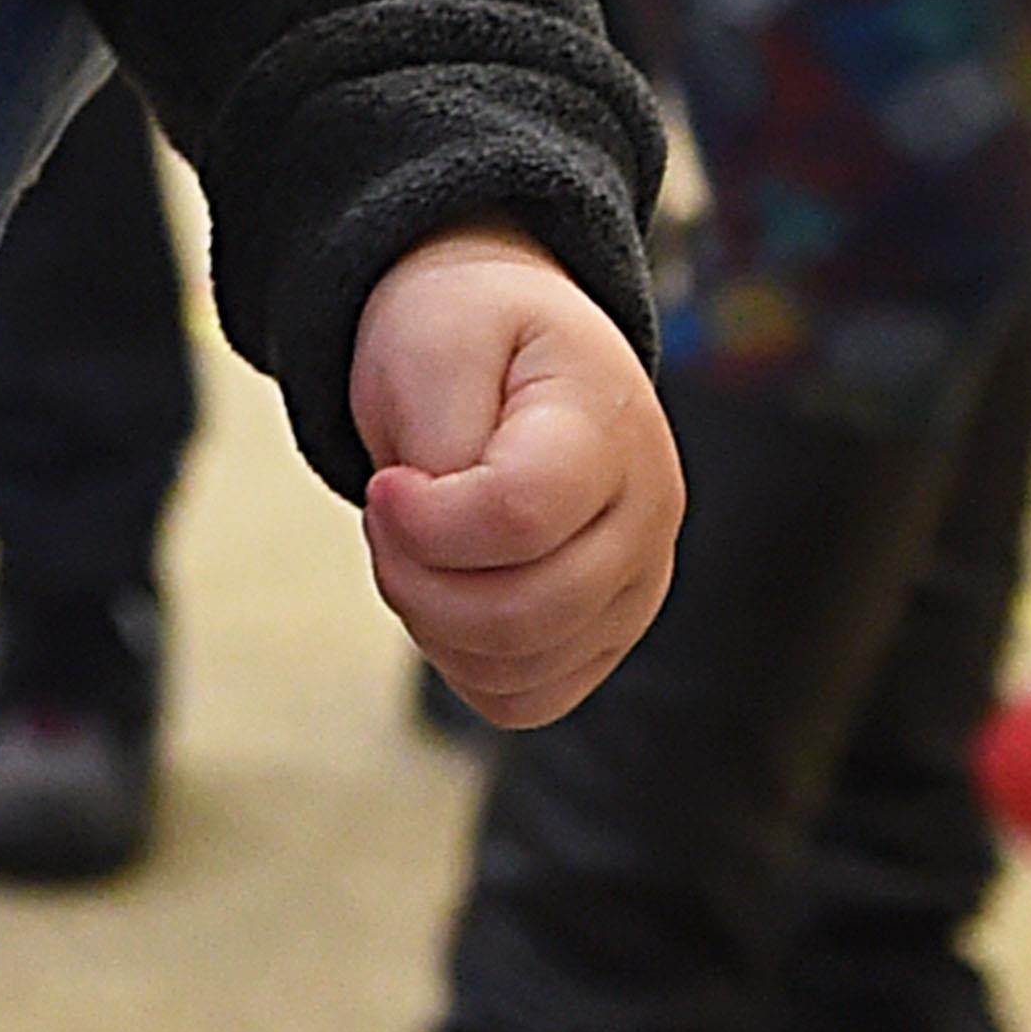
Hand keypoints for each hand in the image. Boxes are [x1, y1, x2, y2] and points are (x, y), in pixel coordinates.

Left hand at [353, 228, 678, 728]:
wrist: (509, 337)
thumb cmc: (468, 332)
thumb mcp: (435, 342)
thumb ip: (443, 440)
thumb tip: (442, 538)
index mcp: (607, 429)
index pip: (521, 516)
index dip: (427, 521)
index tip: (385, 484)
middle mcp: (646, 519)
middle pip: (523, 612)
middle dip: (415, 577)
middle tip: (384, 517)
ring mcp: (635, 586)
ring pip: (521, 668)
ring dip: (431, 622)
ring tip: (413, 547)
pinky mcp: (605, 634)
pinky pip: (525, 699)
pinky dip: (462, 664)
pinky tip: (443, 592)